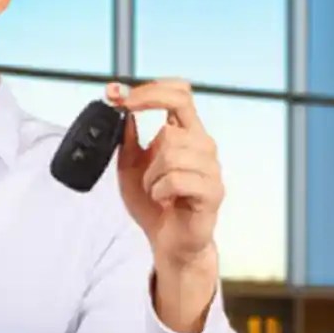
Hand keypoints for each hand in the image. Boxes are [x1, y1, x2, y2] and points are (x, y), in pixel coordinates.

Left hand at [106, 80, 222, 271]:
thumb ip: (126, 137)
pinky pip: (178, 179)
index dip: (152, 90)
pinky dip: (160, 190)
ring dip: (152, 176)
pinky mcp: (212, 192)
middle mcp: (203, 145)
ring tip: (156, 190)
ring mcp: (211, 168)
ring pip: (173, 153)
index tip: (121, 97)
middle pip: (173, 128)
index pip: (180, 93)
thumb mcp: (129, 166)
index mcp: (185, 133)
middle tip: (144, 174)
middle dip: (148, 152)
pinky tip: (164, 200)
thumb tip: (121, 107)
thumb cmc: (154, 203)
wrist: (169, 242)